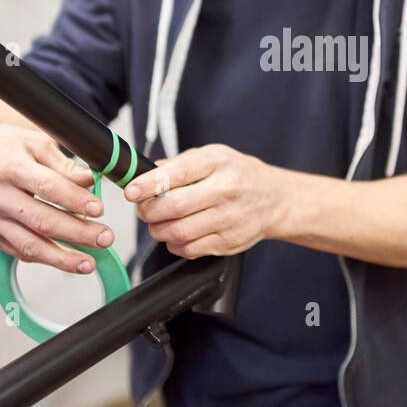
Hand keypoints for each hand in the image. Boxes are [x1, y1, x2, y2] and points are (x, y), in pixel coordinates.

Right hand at [0, 118, 115, 272]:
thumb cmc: (5, 147)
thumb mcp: (35, 143)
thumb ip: (63, 164)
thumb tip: (90, 181)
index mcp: (10, 167)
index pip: (47, 187)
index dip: (75, 200)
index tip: (99, 209)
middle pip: (42, 221)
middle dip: (78, 233)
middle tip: (106, 238)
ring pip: (29, 245)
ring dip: (63, 259)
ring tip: (89, 264)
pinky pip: (18, 251)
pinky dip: (44, 257)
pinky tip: (65, 260)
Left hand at [124, 144, 286, 258]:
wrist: (275, 199)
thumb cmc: (239, 174)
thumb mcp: (213, 156)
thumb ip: (179, 164)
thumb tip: (146, 173)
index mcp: (217, 163)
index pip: (177, 174)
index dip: (148, 184)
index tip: (132, 191)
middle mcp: (226, 190)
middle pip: (174, 207)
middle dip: (149, 210)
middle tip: (144, 209)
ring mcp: (229, 219)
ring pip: (179, 232)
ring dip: (158, 230)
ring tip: (158, 222)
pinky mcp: (228, 242)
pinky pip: (190, 249)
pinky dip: (174, 244)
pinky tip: (176, 234)